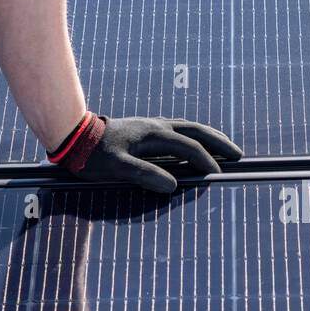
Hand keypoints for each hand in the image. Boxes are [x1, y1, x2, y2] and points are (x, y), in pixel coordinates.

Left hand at [54, 114, 242, 192]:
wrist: (72, 134)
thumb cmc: (92, 155)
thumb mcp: (116, 168)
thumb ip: (145, 175)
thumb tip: (173, 185)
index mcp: (153, 135)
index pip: (188, 148)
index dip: (205, 162)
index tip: (217, 176)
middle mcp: (156, 126)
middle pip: (196, 131)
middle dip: (218, 143)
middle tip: (237, 155)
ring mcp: (152, 125)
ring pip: (189, 128)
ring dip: (209, 137)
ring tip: (224, 147)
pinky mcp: (146, 129)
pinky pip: (179, 130)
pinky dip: (194, 136)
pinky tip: (195, 144)